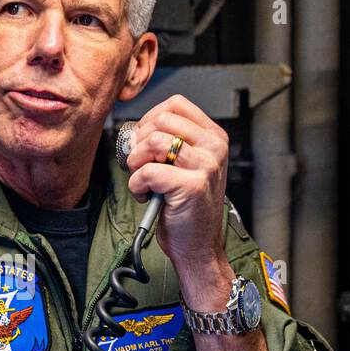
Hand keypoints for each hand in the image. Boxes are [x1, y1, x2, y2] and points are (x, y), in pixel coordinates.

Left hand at [123, 93, 228, 269]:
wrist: (197, 246)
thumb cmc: (186, 208)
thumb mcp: (185, 165)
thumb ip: (169, 143)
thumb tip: (135, 131)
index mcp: (214, 137)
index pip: (175, 104)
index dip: (150, 119)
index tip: (144, 141)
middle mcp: (214, 147)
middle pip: (161, 120)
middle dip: (140, 142)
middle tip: (141, 164)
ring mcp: (206, 165)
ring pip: (154, 141)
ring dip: (137, 162)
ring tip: (144, 180)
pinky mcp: (191, 186)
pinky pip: (148, 172)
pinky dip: (136, 185)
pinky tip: (146, 195)